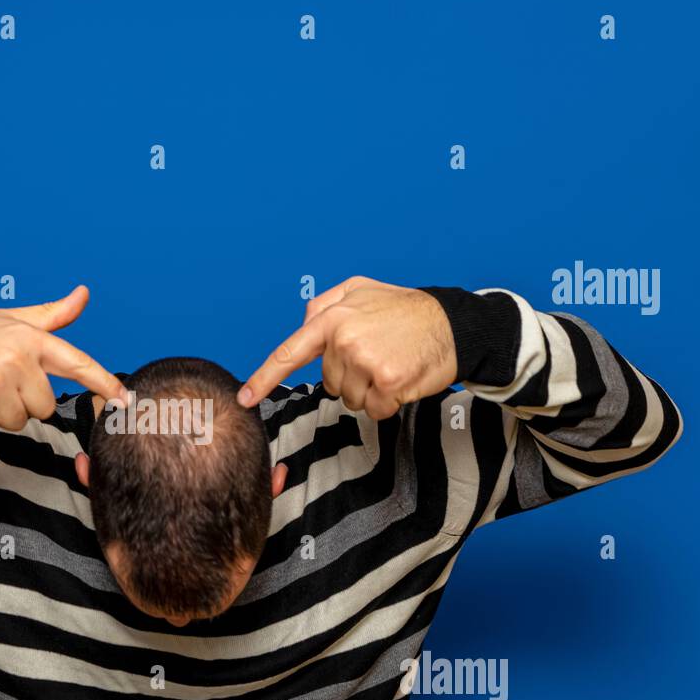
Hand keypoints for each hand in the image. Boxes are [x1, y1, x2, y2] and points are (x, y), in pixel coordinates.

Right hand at [0, 285, 127, 433]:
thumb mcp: (11, 319)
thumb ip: (51, 315)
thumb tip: (82, 295)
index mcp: (30, 338)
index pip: (76, 363)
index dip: (104, 383)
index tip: (125, 400)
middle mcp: (15, 358)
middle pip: (45, 406)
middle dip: (24, 401)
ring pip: (19, 421)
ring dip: (0, 412)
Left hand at [238, 277, 456, 419]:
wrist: (454, 324)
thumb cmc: (406, 310)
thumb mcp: (362, 289)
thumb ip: (327, 303)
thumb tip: (303, 323)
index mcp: (333, 318)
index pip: (289, 353)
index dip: (264, 378)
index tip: (245, 399)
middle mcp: (344, 339)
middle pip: (331, 383)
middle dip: (353, 376)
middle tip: (379, 354)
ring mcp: (366, 361)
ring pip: (352, 399)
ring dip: (371, 390)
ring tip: (392, 363)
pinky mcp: (388, 382)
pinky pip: (374, 410)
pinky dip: (388, 402)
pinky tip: (402, 378)